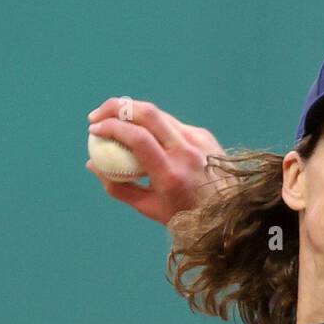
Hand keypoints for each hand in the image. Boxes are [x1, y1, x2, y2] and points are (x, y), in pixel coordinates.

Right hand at [86, 98, 232, 224]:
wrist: (231, 215)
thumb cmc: (186, 217)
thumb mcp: (150, 209)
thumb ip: (119, 187)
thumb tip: (92, 164)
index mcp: (172, 175)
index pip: (138, 137)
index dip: (112, 127)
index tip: (94, 129)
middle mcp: (187, 153)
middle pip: (148, 113)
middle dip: (117, 107)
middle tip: (98, 115)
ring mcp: (199, 141)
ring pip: (160, 116)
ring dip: (134, 114)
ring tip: (117, 123)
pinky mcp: (205, 136)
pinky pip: (173, 125)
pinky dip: (156, 128)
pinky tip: (148, 138)